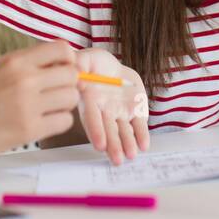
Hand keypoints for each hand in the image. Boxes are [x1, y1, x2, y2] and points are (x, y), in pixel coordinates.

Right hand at [0, 42, 79, 160]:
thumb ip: (25, 66)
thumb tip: (57, 64)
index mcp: (15, 61)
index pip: (62, 48)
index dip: (66, 60)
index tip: (60, 71)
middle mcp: (25, 79)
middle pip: (71, 74)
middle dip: (66, 85)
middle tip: (52, 95)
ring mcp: (28, 104)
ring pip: (71, 98)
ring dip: (62, 106)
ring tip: (44, 111)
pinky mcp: (30, 129)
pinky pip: (64, 121)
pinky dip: (56, 124)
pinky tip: (39, 124)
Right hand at [74, 48, 149, 164]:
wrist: (113, 68)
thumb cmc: (96, 64)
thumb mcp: (87, 58)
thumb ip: (80, 63)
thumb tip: (75, 73)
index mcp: (90, 100)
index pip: (92, 117)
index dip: (95, 131)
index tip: (99, 145)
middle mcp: (104, 112)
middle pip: (108, 130)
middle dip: (113, 145)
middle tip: (117, 160)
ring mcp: (120, 114)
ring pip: (123, 131)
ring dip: (127, 144)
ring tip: (131, 156)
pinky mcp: (135, 112)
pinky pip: (139, 125)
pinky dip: (142, 135)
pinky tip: (144, 145)